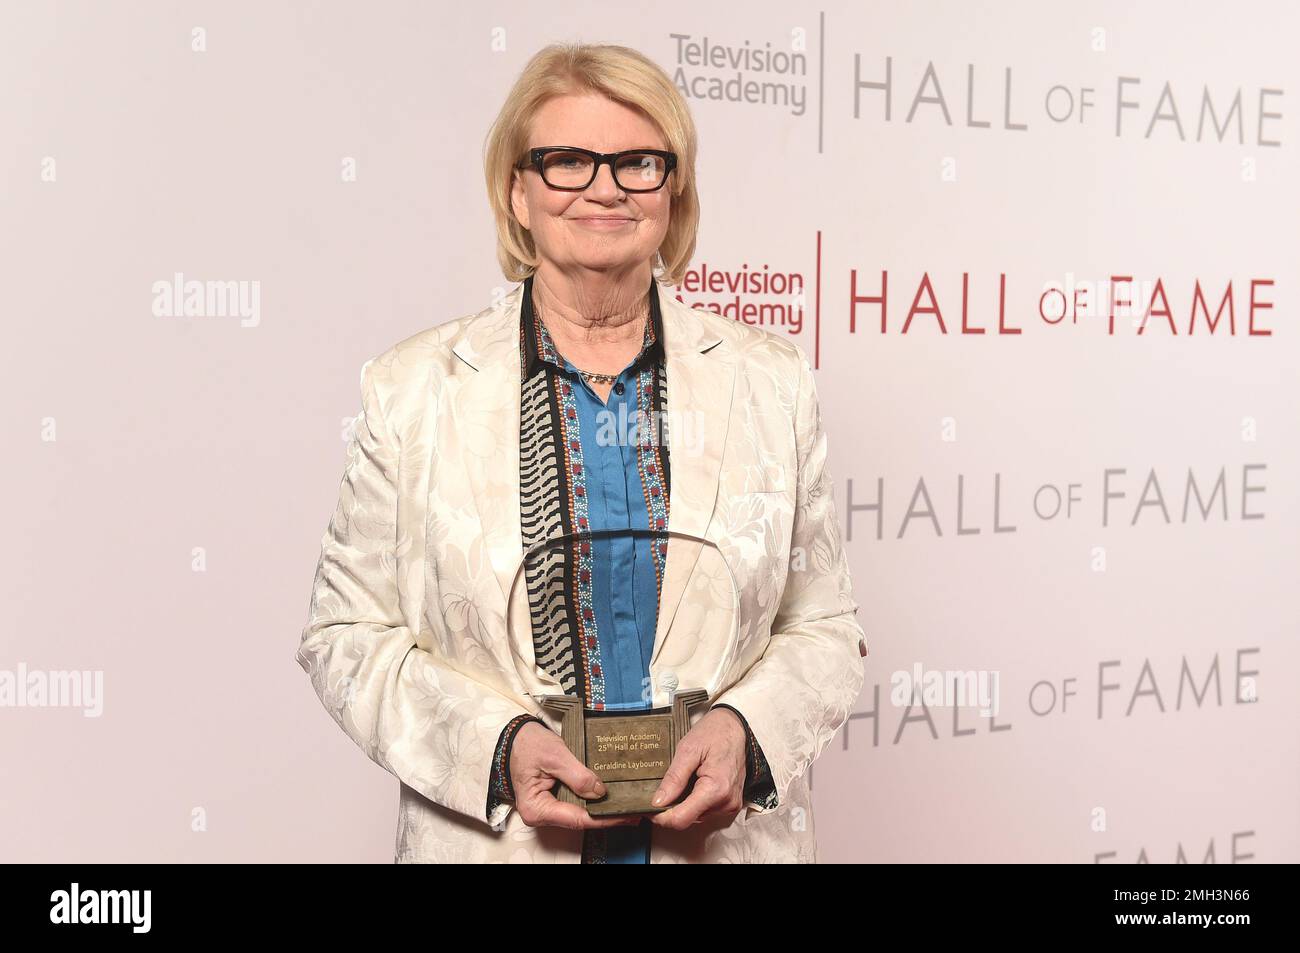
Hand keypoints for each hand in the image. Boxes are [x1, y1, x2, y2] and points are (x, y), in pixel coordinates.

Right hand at [508, 721, 641, 829]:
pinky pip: (577, 804)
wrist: (516, 735)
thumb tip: (600, 792)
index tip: (626, 815)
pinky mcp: (555, 800)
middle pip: (581, 820)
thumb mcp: (555, 756)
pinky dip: (593, 802)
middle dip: (607, 817)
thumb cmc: (529, 744)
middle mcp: (542, 814)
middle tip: (635, 811)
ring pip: (580, 814)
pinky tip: (611, 799)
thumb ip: (578, 776)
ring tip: (628, 806)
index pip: (577, 819)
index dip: (604, 818)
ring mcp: (548, 808)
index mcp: (537, 809)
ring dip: (603, 810)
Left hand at [648, 707, 746, 830]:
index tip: (649, 807)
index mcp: (716, 789)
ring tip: (683, 780)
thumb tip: (658, 801)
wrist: (736, 727)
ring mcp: (730, 804)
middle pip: (688, 819)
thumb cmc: (715, 733)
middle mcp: (726, 802)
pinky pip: (706, 810)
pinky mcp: (731, 803)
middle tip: (662, 788)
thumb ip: (674, 778)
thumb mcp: (688, 750)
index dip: (661, 816)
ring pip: (696, 816)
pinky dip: (695, 800)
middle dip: (672, 807)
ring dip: (684, 803)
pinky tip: (694, 783)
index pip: (682, 819)